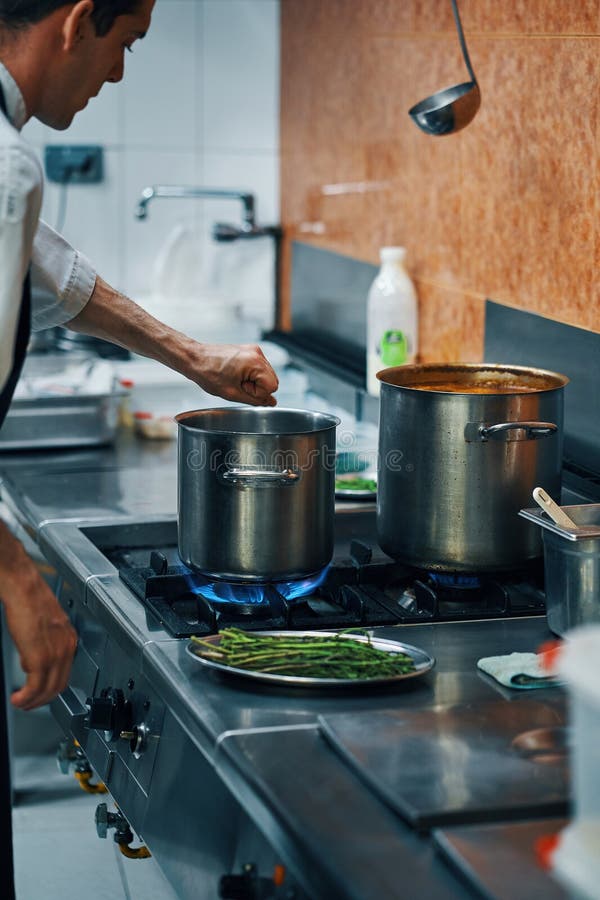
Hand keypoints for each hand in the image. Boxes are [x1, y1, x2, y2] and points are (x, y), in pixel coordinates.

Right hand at [0, 524, 76, 710]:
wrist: (22, 586)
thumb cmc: (29, 599)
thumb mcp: (42, 626)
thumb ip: (42, 644)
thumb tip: (30, 664)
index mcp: (68, 638)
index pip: (65, 672)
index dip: (50, 688)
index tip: (37, 693)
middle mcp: (67, 646)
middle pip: (59, 685)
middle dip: (42, 699)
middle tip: (27, 704)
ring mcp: (55, 652)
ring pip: (48, 689)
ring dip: (33, 701)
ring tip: (20, 703)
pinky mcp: (40, 656)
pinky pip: (36, 686)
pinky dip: (27, 697)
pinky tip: (18, 699)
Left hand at [190, 343, 278, 406]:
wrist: (195, 359)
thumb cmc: (208, 373)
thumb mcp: (232, 393)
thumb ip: (256, 400)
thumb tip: (271, 402)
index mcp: (255, 362)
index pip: (272, 386)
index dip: (257, 393)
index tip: (242, 388)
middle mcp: (257, 353)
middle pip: (272, 380)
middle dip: (257, 387)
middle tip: (238, 385)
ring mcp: (253, 350)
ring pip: (267, 375)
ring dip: (254, 381)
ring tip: (236, 378)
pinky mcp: (249, 350)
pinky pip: (259, 368)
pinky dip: (251, 375)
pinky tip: (236, 374)